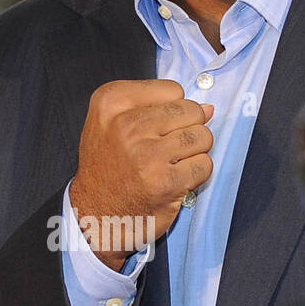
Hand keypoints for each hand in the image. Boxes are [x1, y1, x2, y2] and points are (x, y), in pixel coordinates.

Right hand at [71, 79, 213, 270]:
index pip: (172, 90)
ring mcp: (148, 155)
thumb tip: (209, 108)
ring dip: (194, 152)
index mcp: (110, 103)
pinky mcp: (166, 182)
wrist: (95, 216)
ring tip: (171, 163)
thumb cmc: (108, 167)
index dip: (171, 110)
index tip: (154, 128)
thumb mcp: (111, 122)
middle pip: (191, 110)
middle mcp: (126, 125)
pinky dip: (196, 173)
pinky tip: (176, 179)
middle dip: (187, 129)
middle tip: (166, 149)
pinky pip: (204, 164)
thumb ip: (156, 106)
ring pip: (202, 136)